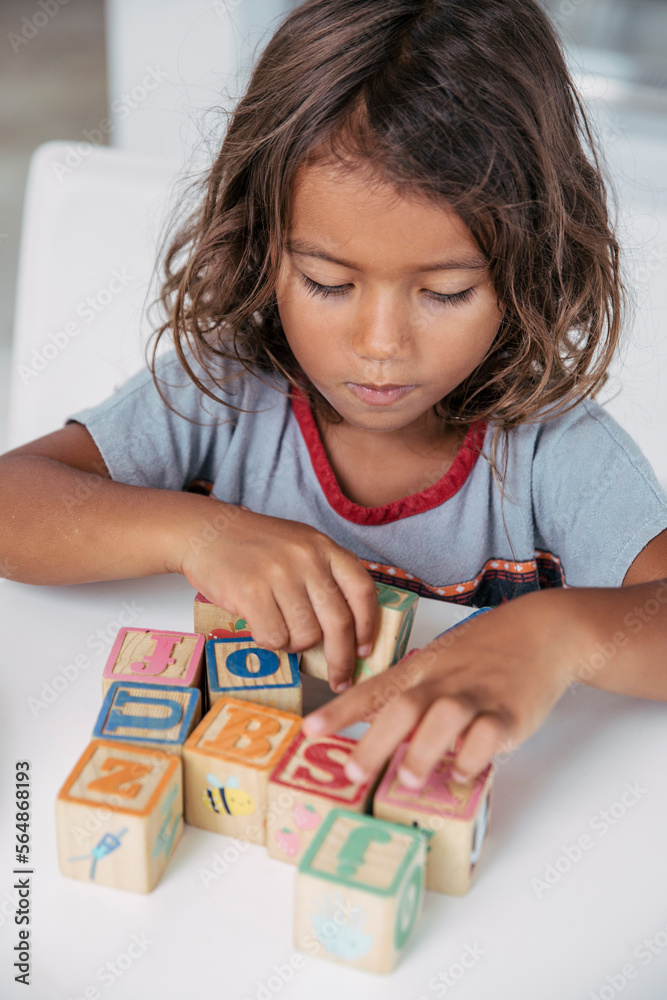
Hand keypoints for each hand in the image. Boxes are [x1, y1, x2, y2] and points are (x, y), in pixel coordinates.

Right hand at [174, 499, 377, 689]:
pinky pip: (275, 638)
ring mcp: (280, 575)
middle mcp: (307, 559)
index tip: (365, 651)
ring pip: (306, 635)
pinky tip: (262, 626)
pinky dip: (271, 642)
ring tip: (281, 631)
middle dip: (341, 659)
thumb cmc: (255, 545)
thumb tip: (350, 628)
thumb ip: (325, 575)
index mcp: (324, 547)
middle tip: (339, 678)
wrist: (208, 532)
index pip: (362, 591)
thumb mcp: (300, 546)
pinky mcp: (251, 592)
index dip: (368, 626)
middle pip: (339, 622)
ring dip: (295, 645)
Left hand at [302, 589, 581, 784]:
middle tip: (353, 772)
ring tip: (407, 778)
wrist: (543, 631)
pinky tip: (462, 774)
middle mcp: (443, 683)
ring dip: (423, 750)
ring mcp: (476, 697)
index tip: (309, 730)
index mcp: (421, 671)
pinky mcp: (509, 714)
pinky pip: (489, 736)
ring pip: (444, 719)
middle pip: (403, 706)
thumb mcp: (440, 663)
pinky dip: (473, 758)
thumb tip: (380, 736)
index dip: (340, 711)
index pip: (373, 690)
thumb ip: (411, 697)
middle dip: (374, 741)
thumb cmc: (486, 652)